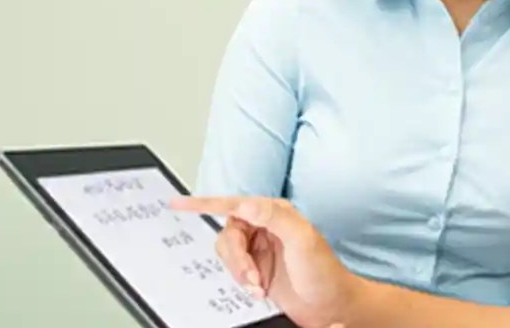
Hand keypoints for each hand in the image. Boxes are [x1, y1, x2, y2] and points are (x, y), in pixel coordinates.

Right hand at [173, 196, 361, 327]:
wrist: (331, 307)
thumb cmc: (324, 273)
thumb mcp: (303, 240)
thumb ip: (274, 218)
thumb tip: (247, 204)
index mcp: (274, 213)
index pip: (234, 204)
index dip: (204, 203)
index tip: (179, 203)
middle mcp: (265, 228)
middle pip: (228, 235)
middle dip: (237, 259)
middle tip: (252, 276)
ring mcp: (259, 250)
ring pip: (228, 255)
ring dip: (240, 273)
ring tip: (258, 286)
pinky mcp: (256, 271)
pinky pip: (234, 272)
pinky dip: (242, 283)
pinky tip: (259, 290)